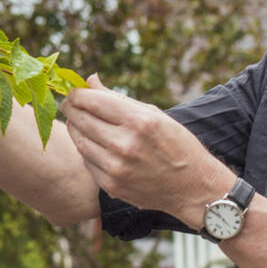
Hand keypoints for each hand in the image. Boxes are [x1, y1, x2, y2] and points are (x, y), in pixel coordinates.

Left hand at [61, 75, 231, 219]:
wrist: (194, 187)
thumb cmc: (177, 144)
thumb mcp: (154, 114)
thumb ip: (118, 98)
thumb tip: (89, 80)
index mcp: (138, 121)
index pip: (90, 100)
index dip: (77, 93)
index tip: (75, 91)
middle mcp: (125, 145)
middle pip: (79, 119)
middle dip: (72, 108)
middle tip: (72, 104)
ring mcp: (116, 168)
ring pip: (79, 140)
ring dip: (76, 128)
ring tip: (84, 122)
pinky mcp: (111, 185)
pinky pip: (86, 161)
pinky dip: (86, 150)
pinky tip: (96, 144)